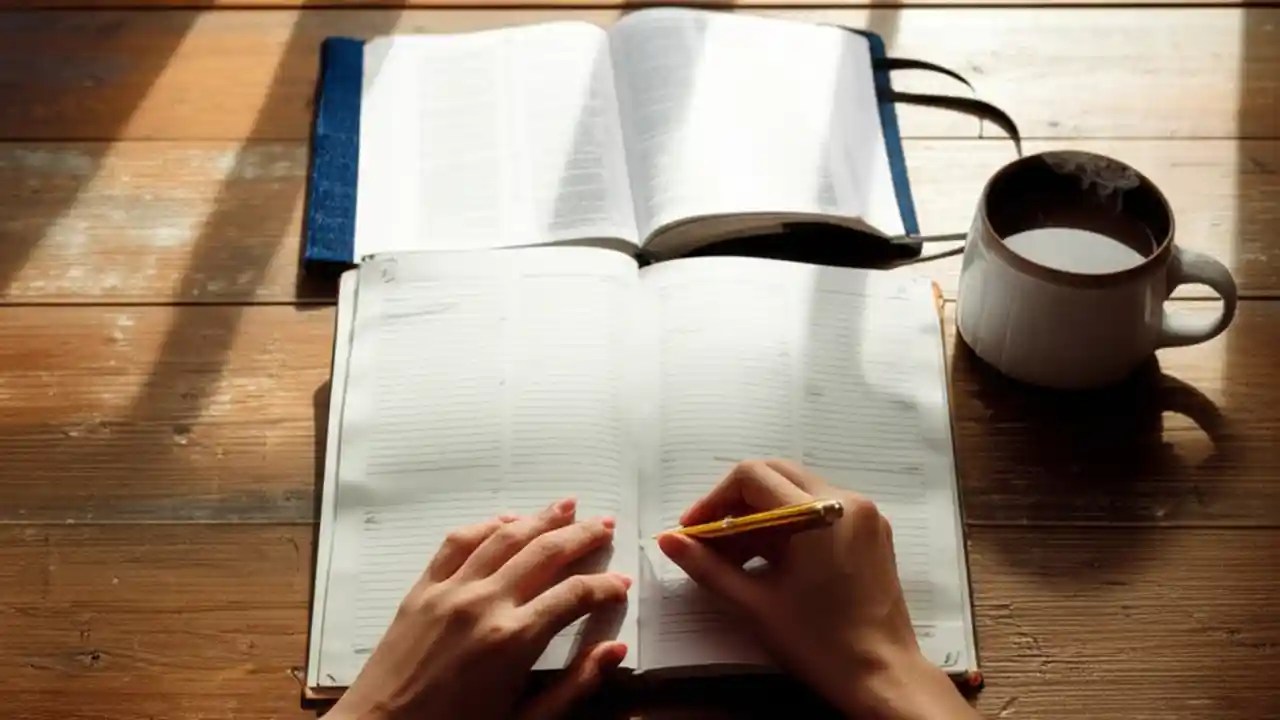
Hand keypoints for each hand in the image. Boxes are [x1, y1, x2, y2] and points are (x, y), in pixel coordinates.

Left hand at [330, 499, 631, 719]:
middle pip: (545, 553)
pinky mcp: (422, 589)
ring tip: (567, 506)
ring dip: (540, 518)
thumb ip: (574, 686)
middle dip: (581, 536)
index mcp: (513, 640)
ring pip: (505, 537)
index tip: (620, 583)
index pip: (575, 595)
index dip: (605, 586)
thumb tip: (615, 651)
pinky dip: (487, 525)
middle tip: (605, 524)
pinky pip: (458, 542)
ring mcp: (450, 591)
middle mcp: (484, 604)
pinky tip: (507, 520)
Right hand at [657, 460, 976, 718]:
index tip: (693, 531)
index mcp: (819, 513)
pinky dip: (790, 525)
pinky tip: (771, 561)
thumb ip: (708, 566)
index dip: (714, 499)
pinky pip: (822, 510)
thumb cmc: (819, 642)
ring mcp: (865, 515)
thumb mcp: (755, 604)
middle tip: (710, 539)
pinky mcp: (872, 532)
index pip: (752, 477)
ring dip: (762, 515)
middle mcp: (846, 501)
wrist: (883, 676)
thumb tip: (669, 540)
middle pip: (776, 475)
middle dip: (736, 503)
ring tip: (736, 558)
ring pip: (798, 491)